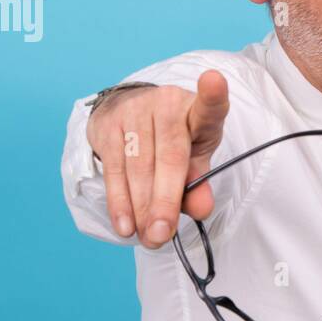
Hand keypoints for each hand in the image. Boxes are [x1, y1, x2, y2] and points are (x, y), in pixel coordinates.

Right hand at [86, 69, 229, 247]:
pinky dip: (120, 202)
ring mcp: (134, 111)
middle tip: (162, 236)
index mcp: (196, 111)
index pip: (209, 106)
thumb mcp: (193, 158)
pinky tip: (124, 224)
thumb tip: (201, 210)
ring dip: (141, 208)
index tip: (214, 82)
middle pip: (169, 157)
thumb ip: (199, 184)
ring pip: (139, 168)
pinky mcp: (107, 124)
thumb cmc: (171, 139)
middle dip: (165, 202)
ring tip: (147, 238)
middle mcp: (166, 104)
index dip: (213, 95)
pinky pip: (113, 170)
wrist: (129, 111)